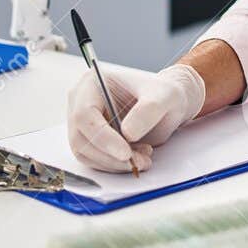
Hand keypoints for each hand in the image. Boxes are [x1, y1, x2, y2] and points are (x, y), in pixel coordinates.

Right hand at [66, 65, 206, 172]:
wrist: (167, 104)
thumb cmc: (163, 94)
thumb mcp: (165, 96)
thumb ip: (148, 111)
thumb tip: (127, 132)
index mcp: (93, 82)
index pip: (84, 115)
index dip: (102, 137)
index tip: (125, 153)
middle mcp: (81, 102)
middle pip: (80, 138)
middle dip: (110, 156)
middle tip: (138, 162)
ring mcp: (84, 123)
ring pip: (85, 153)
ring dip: (114, 163)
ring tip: (143, 158)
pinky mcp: (90, 139)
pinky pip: (94, 160)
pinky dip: (115, 165)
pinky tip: (137, 157)